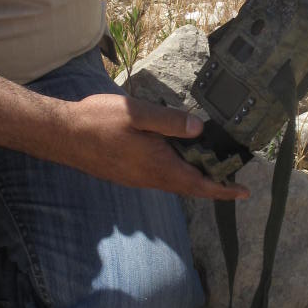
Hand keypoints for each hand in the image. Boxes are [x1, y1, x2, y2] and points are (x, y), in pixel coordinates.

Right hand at [61, 94, 250, 199]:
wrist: (62, 135)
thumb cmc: (98, 122)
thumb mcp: (138, 114)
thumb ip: (170, 122)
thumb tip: (200, 129)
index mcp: (159, 167)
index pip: (200, 185)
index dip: (224, 190)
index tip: (245, 192)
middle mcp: (150, 179)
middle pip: (190, 186)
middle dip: (213, 182)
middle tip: (234, 172)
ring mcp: (137, 178)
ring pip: (174, 181)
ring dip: (194, 175)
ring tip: (209, 160)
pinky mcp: (126, 173)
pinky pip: (159, 176)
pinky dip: (176, 169)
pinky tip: (175, 152)